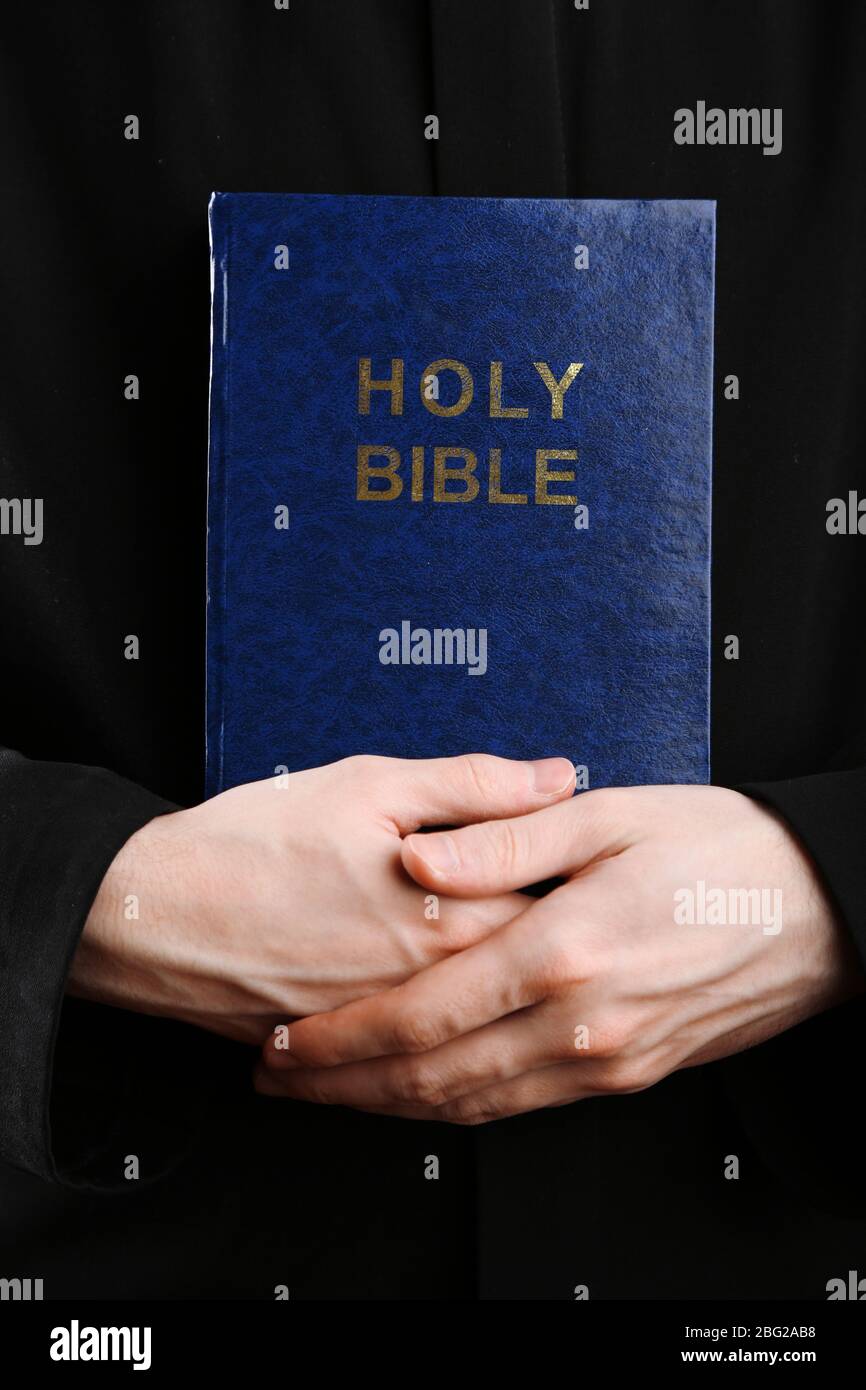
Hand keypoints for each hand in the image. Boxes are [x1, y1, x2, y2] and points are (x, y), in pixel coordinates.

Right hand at [69, 753, 575, 1043]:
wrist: (154, 914)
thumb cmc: (257, 839)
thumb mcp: (370, 786)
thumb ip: (475, 785)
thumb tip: (561, 776)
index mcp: (450, 918)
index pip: (558, 917)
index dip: (595, 900)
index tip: (618, 887)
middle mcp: (431, 988)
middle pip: (529, 985)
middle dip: (568, 964)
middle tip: (601, 941)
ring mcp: (393, 1031)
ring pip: (480, 1033)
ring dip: (519, 1014)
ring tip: (549, 990)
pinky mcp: (353, 1054)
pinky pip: (422, 1063)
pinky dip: (455, 1048)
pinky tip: (474, 1034)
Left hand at [257, 784, 862, 1119]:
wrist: (821, 909)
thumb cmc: (721, 848)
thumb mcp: (611, 816)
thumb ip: (502, 839)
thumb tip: (418, 861)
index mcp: (562, 950)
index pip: (421, 1014)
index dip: (341, 1037)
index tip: (286, 1038)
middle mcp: (578, 1024)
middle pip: (431, 1078)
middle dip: (343, 1086)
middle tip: (278, 1077)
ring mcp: (605, 1062)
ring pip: (472, 1106)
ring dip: (389, 1107)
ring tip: (328, 1095)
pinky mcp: (628, 1076)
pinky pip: (522, 1108)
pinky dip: (457, 1108)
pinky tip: (421, 1095)